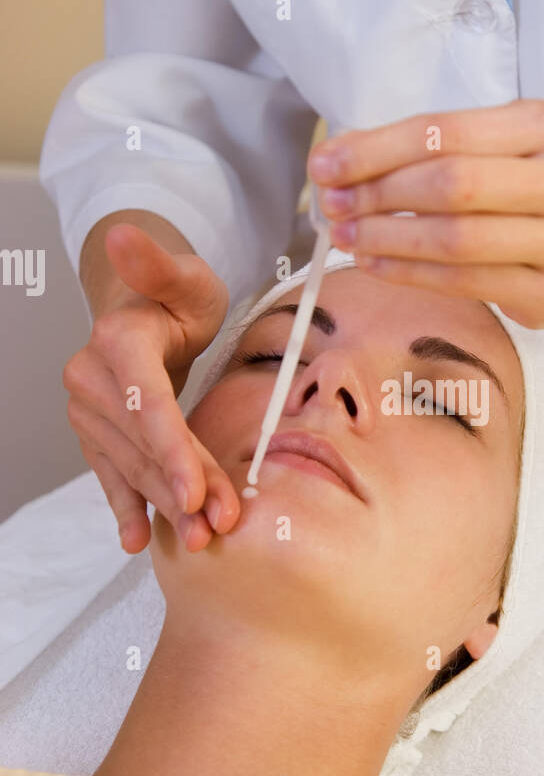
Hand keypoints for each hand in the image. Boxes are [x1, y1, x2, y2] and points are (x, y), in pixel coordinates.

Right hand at [63, 224, 239, 552]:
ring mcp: (89, 411)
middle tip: (222, 525)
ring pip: (135, 467)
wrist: (143, 310)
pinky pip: (112, 476)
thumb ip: (159, 264)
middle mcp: (91, 379)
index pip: (149, 406)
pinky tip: (138, 540)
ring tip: (205, 538)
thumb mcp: (186, 277)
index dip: (174, 453)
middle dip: (184, 489)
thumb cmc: (176, 297)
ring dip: (168, 506)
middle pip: (147, 446)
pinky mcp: (96, 434)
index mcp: (117, 343)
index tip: (199, 494)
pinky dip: (127, 509)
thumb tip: (123, 235)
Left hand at [307, 98, 543, 329]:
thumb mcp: (495, 150)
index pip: (447, 132)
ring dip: (387, 238)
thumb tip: (338, 160)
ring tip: (345, 235)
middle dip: (379, 193)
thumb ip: (429, 149)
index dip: (377, 149)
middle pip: (452, 183)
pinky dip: (409, 273)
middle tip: (333, 203)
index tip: (326, 163)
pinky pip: (463, 282)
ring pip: (456, 238)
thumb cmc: (526, 194)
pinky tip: (375, 265)